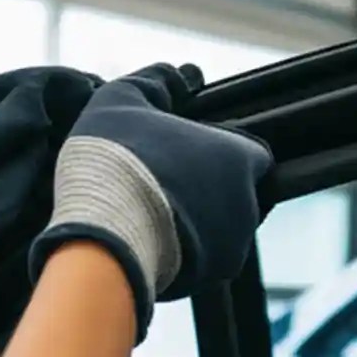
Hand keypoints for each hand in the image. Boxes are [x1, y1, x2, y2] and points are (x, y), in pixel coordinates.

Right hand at [28, 63, 272, 340]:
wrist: (102, 242)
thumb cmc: (116, 161)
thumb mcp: (123, 100)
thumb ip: (159, 81)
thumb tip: (186, 74)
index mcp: (241, 160)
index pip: (255, 153)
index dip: (223, 149)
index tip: (188, 150)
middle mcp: (248, 207)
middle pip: (237, 192)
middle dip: (207, 186)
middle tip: (163, 178)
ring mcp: (231, 249)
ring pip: (220, 228)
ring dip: (194, 219)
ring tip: (148, 208)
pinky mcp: (207, 281)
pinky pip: (200, 260)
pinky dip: (180, 249)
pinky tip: (145, 235)